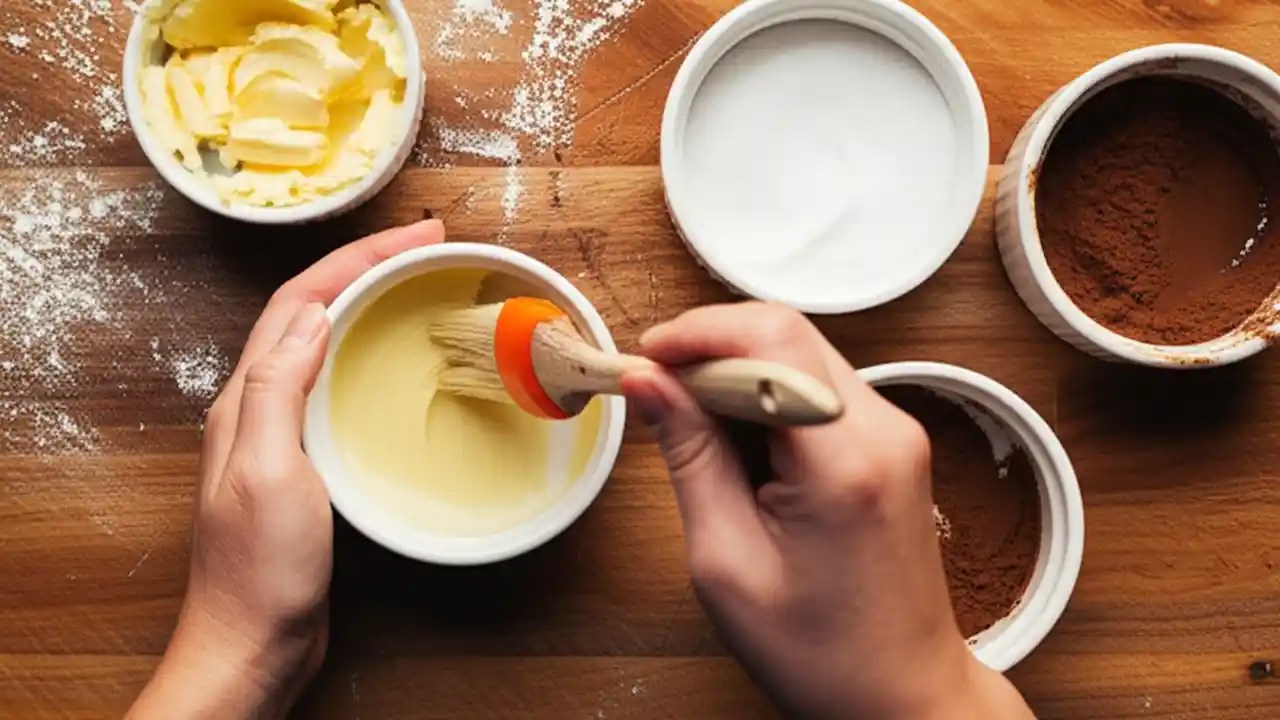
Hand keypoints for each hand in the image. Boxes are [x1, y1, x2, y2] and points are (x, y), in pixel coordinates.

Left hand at [129, 220, 444, 719]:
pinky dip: (368, 352)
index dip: (357, 258)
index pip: (300, 301)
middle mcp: (259, 406)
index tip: (416, 236)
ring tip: (415, 282)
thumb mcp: (269, 472)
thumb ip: (279, 389)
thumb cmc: (260, 570)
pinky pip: (336, 382)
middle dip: (366, 265)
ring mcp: (282, 433)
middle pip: (310, 309)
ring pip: (324, 342)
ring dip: (366, 301)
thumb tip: (314, 314)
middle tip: (427, 246)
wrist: (253, 642)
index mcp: (247, 399)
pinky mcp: (306, 462)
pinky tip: (393, 362)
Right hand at [622, 303, 1032, 719]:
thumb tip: (648, 382)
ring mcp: (896, 431)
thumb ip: (689, 455)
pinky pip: (816, 388)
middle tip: (658, 394)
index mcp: (845, 460)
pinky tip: (738, 447)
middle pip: (785, 334)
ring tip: (695, 430)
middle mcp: (884, 429)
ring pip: (798, 355)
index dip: (696, 335)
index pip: (770, 338)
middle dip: (710, 350)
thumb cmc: (821, 652)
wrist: (902, 693)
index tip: (644, 363)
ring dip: (735, 375)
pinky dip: (765, 399)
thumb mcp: (727, 560)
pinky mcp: (891, 441)